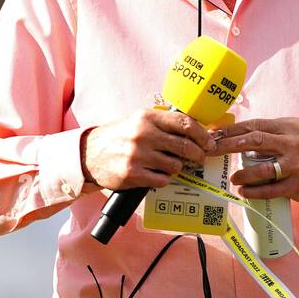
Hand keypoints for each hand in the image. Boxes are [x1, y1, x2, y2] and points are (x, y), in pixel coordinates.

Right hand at [80, 109, 215, 190]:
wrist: (89, 153)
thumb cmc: (120, 136)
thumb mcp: (140, 121)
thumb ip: (164, 123)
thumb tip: (197, 131)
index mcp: (147, 118)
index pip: (185, 123)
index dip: (202, 135)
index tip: (209, 143)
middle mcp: (143, 134)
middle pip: (185, 146)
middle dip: (198, 154)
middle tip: (200, 158)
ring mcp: (138, 155)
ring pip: (175, 165)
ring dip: (178, 168)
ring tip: (171, 165)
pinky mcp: (133, 174)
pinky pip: (163, 180)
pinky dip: (165, 179)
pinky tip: (158, 174)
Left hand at [210, 117, 298, 202]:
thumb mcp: (290, 134)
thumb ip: (267, 134)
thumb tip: (231, 137)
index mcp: (288, 127)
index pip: (254, 125)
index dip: (231, 130)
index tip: (213, 135)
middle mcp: (293, 143)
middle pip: (255, 141)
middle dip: (229, 145)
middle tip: (211, 151)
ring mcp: (296, 165)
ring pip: (263, 169)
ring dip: (243, 174)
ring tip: (233, 178)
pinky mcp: (298, 185)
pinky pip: (272, 190)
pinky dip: (255, 191)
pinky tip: (244, 191)